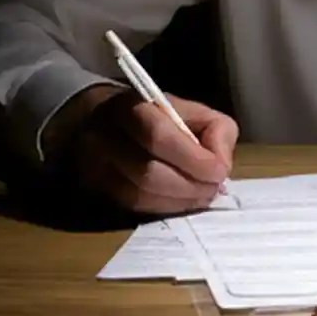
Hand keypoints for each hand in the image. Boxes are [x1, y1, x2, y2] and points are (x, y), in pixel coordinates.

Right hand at [45, 84, 238, 213]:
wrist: (102, 121)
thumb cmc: (157, 116)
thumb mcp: (192, 110)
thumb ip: (216, 130)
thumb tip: (221, 165)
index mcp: (131, 107)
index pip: (159, 136)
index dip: (193, 160)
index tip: (219, 173)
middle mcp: (105, 137)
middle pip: (148, 173)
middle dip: (189, 187)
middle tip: (214, 189)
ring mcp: (95, 167)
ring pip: (140, 196)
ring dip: (179, 201)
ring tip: (202, 196)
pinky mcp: (96, 190)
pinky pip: (134, 207)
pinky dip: (166, 208)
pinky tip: (182, 201)